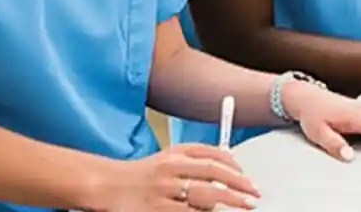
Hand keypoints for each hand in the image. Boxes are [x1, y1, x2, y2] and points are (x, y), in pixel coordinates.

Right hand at [99, 143, 259, 210]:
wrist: (107, 186)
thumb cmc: (141, 174)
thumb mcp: (167, 157)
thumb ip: (194, 158)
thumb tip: (227, 163)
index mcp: (175, 154)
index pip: (212, 156)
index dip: (234, 167)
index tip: (247, 177)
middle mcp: (171, 169)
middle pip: (213, 175)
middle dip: (238, 185)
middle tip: (253, 195)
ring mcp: (164, 191)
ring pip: (204, 196)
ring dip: (228, 201)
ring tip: (243, 206)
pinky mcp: (158, 210)